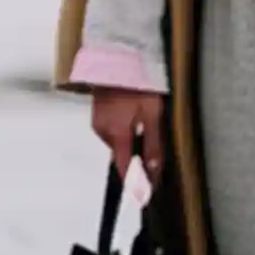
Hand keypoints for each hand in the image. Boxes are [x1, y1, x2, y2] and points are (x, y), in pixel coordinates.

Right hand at [91, 87, 166, 203]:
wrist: (118, 58)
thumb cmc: (138, 84)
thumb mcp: (153, 115)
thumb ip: (153, 145)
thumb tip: (153, 172)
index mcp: (116, 134)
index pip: (125, 169)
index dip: (135, 184)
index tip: (144, 196)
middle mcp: (103, 132)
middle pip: (123, 155)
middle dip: (137, 158)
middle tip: (155, 153)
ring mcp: (98, 122)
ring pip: (118, 142)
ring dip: (131, 142)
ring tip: (146, 125)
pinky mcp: (98, 114)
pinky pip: (113, 130)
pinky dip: (125, 130)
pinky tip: (134, 117)